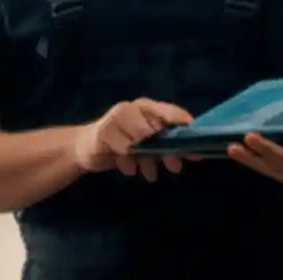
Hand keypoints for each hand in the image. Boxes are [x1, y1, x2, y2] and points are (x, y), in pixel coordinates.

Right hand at [72, 98, 192, 181]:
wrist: (88, 149)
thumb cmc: (122, 144)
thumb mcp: (147, 145)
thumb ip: (167, 146)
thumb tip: (195, 153)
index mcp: (147, 107)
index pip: (170, 112)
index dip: (183, 124)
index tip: (194, 141)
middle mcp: (133, 108)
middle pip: (157, 125)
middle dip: (168, 148)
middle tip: (176, 167)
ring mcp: (116, 117)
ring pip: (142, 136)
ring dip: (148, 159)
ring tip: (151, 174)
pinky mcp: (104, 131)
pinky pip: (124, 148)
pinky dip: (129, 162)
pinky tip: (129, 169)